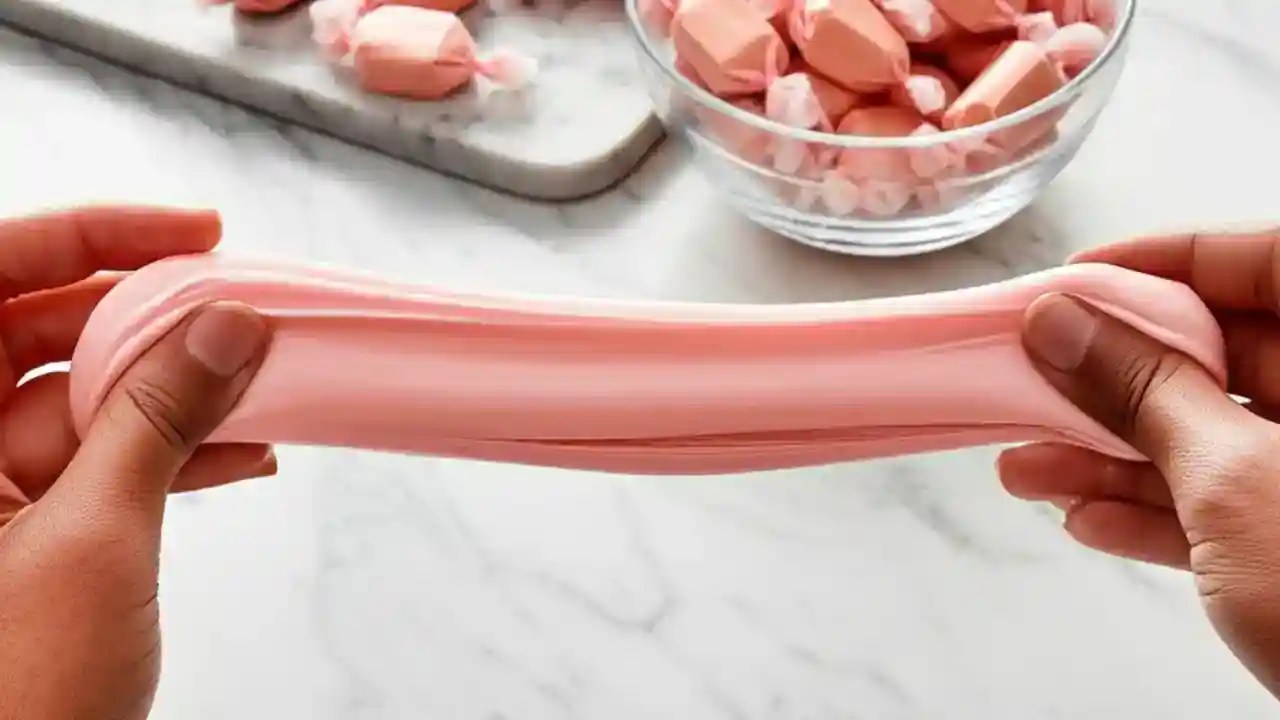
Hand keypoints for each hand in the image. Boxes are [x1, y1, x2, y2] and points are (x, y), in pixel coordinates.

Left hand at [0, 206, 274, 718]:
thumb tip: (223, 330)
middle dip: (154, 318)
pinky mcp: (33, 530)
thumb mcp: (96, 540)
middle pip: (47, 334)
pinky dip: (177, 453)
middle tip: (238, 309)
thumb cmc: (11, 702)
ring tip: (262, 382)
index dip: (88, 236)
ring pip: (91, 399)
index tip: (190, 232)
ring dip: (182, 390)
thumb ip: (159, 420)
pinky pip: (108, 461)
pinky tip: (245, 453)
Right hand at [997, 229, 1279, 694]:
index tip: (1076, 280)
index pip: (1264, 262)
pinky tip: (1084, 517)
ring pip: (1209, 440)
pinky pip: (1219, 509)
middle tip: (1031, 376)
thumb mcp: (1232, 479)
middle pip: (1222, 357)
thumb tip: (1060, 322)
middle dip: (1112, 375)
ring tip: (1024, 465)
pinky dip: (1150, 513)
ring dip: (1109, 455)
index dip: (1166, 259)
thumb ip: (1140, 392)